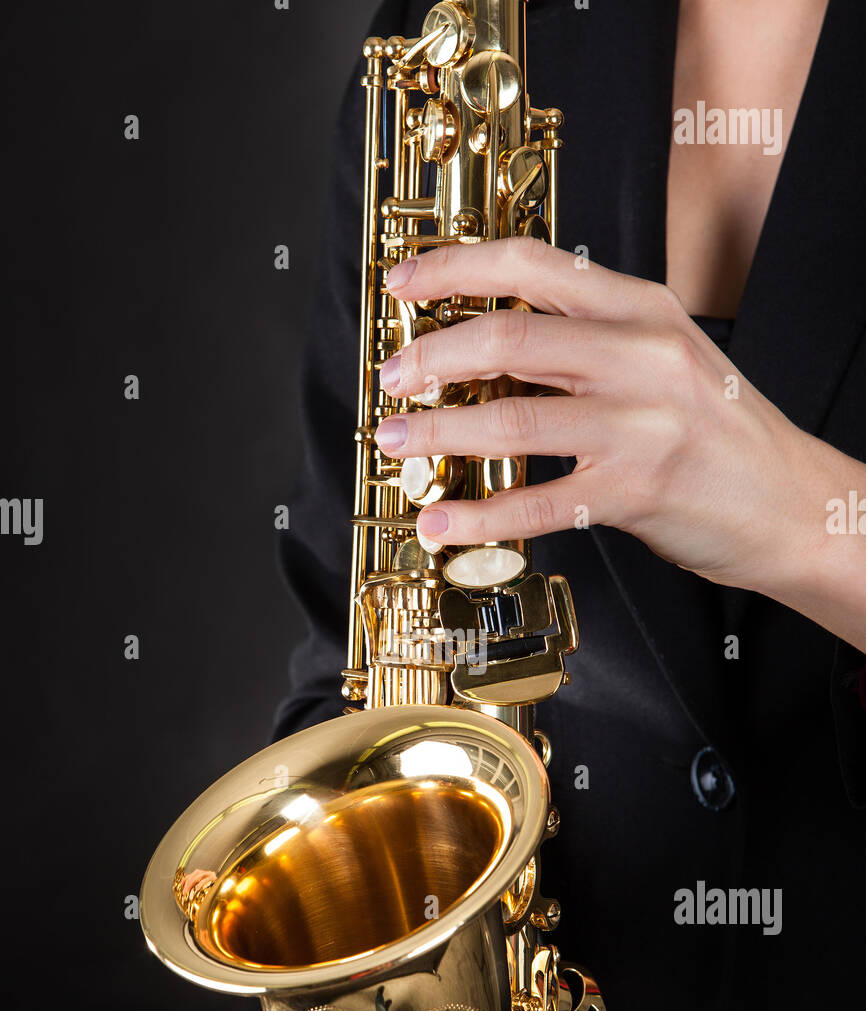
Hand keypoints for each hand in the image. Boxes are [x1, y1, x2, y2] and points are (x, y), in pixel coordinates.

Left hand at [375, 239, 865, 646]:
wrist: (795, 505)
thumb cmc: (723, 434)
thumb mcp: (667, 358)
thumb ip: (590, 342)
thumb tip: (492, 343)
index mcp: (644, 310)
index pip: (533, 263)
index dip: (455, 266)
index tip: (403, 281)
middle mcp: (642, 356)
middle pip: (511, 334)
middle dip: (432, 354)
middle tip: (392, 376)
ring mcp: (640, 425)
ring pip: (513, 416)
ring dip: (438, 430)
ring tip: (396, 440)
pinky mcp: (635, 492)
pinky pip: (536, 503)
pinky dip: (478, 517)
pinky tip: (442, 524)